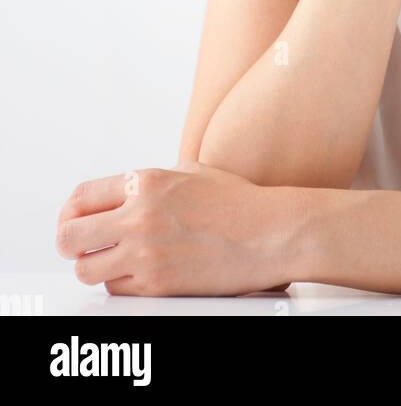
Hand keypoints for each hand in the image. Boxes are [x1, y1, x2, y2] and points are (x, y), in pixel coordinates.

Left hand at [55, 161, 304, 296]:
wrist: (268, 233)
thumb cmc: (237, 202)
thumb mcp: (189, 172)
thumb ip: (150, 181)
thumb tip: (121, 193)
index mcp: (146, 182)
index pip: (81, 196)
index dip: (70, 210)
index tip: (74, 218)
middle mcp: (140, 216)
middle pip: (69, 236)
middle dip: (69, 241)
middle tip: (80, 244)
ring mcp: (146, 253)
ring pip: (85, 269)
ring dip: (92, 266)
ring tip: (108, 261)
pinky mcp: (157, 285)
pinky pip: (115, 290)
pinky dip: (119, 284)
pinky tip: (136, 272)